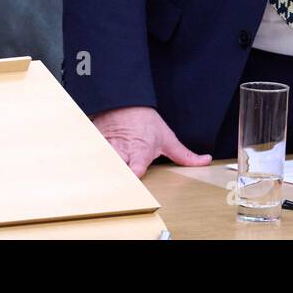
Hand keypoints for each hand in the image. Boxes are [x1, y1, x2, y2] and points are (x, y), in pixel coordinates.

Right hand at [92, 105, 211, 177]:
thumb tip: (204, 161)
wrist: (125, 102)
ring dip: (101, 173)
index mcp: (140, 152)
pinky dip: (90, 162)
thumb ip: (184, 155)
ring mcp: (107, 149)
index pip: (136, 169)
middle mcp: (123, 152)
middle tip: (115, 190)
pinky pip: (90, 157)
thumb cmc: (146, 122)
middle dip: (116, 180)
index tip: (135, 179)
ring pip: (101, 165)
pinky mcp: (95, 145)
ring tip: (99, 182)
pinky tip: (88, 169)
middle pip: (116, 171)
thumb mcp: (168, 138)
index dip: (135, 176)